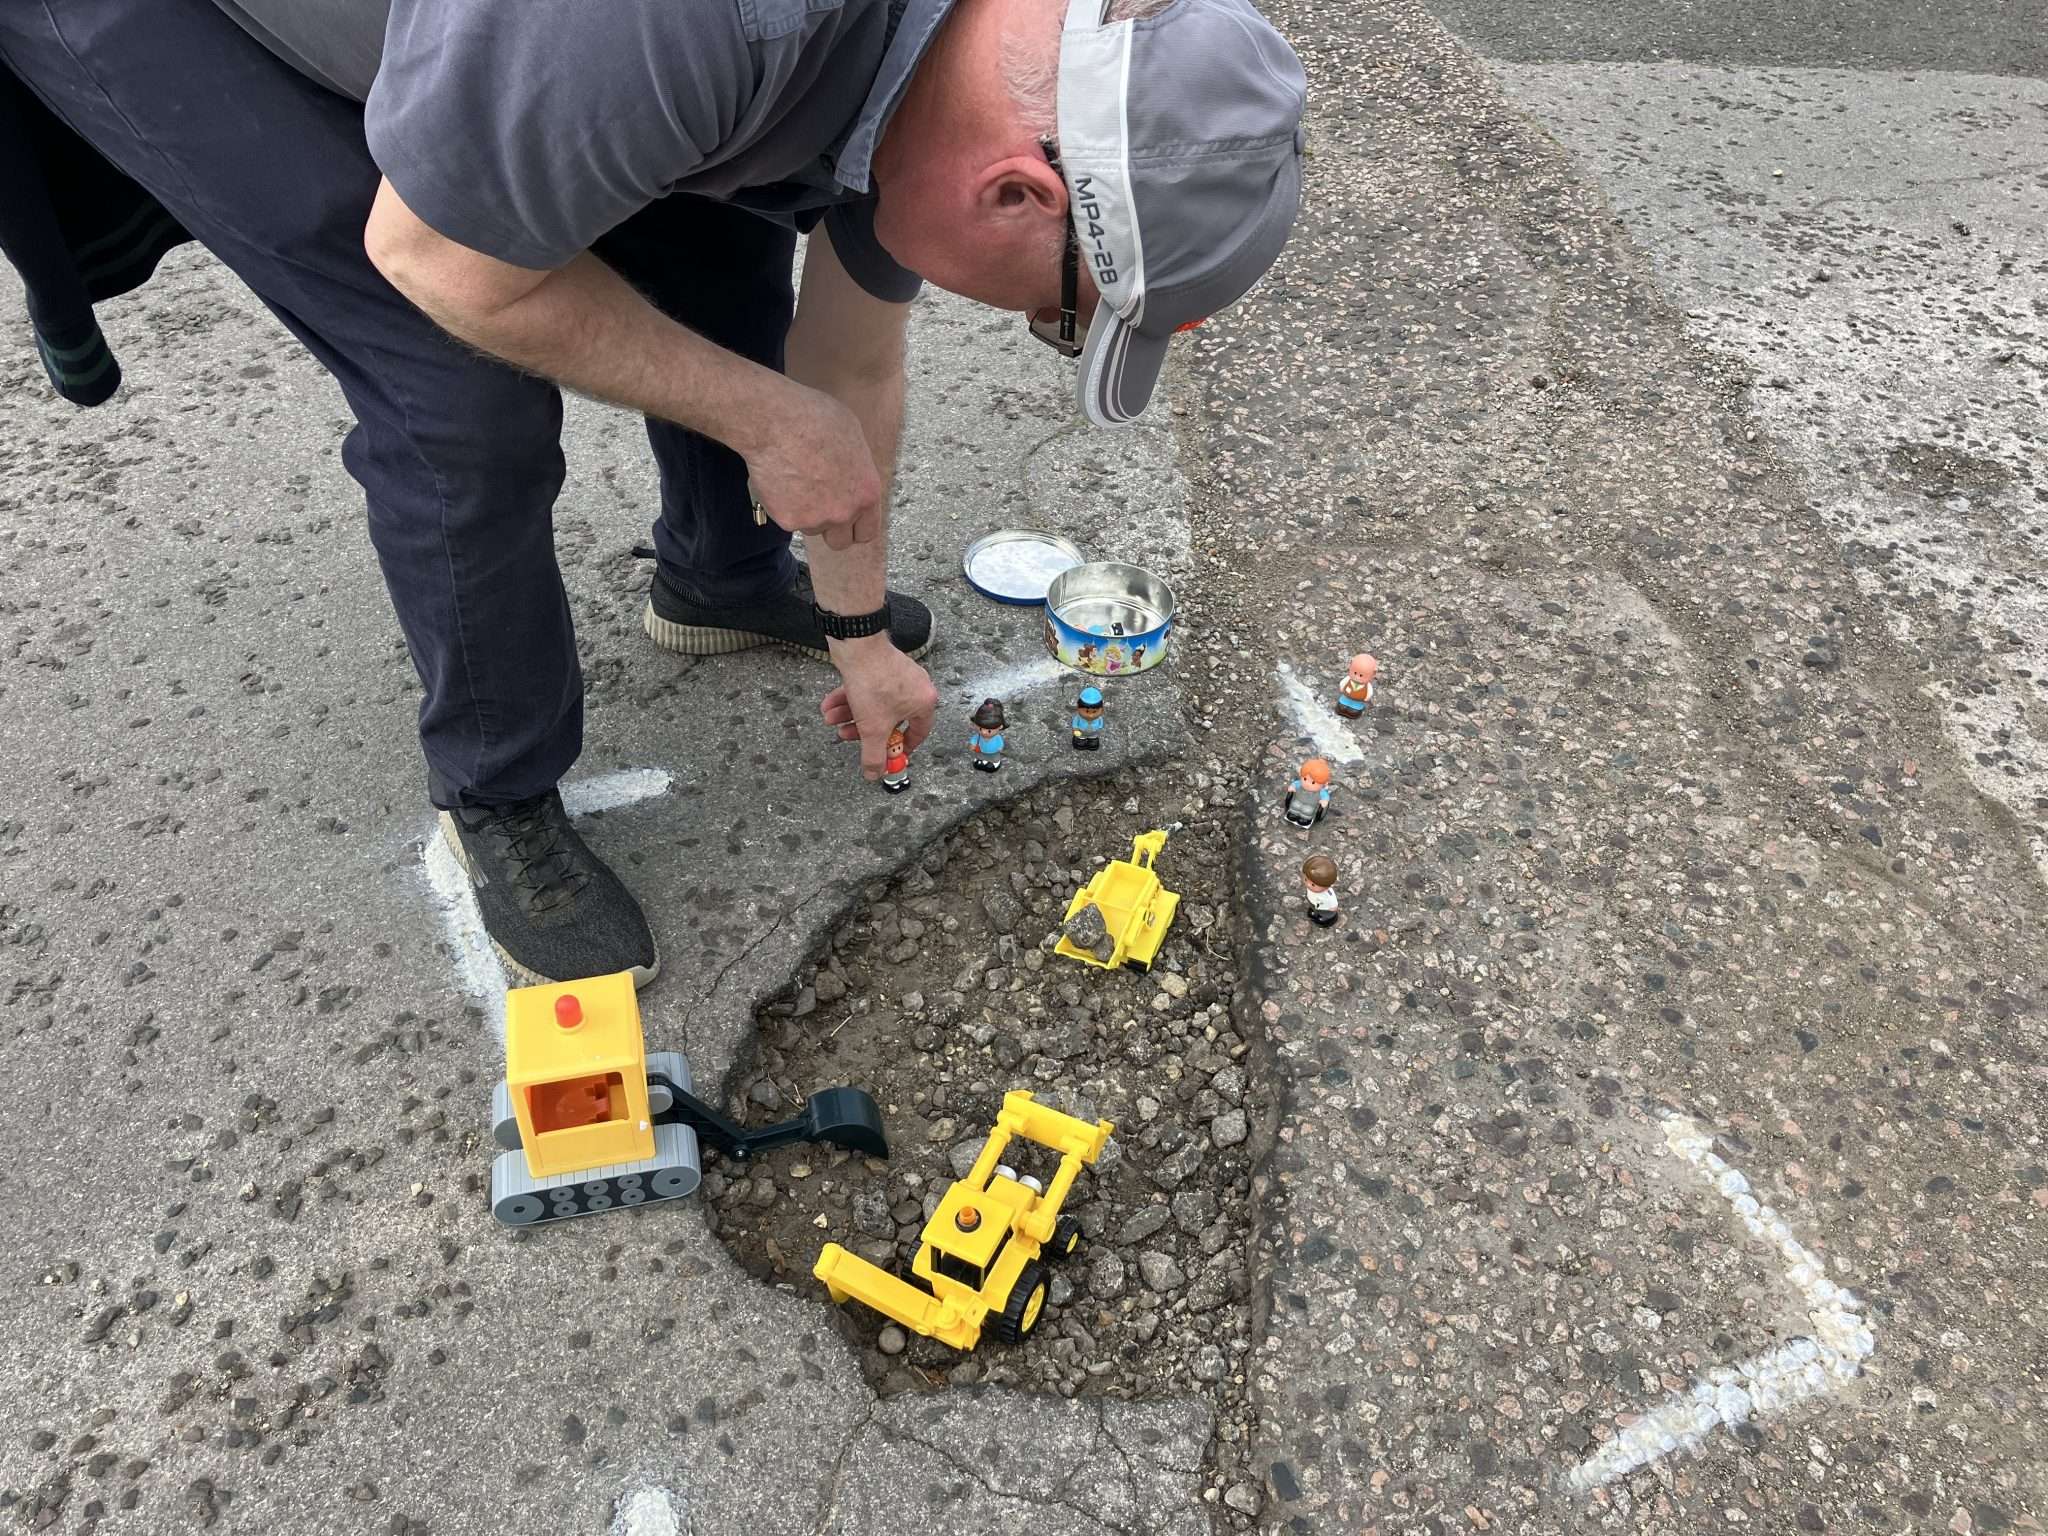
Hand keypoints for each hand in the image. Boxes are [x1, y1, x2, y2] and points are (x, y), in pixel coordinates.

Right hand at [743, 381, 883, 551]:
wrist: (776, 423)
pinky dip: (782, 506)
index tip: (846, 523)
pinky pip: (787, 519)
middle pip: (840, 541)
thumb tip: (851, 473)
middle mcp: (844, 512)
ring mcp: (816, 520)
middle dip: (830, 529)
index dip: (855, 527)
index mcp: (866, 493)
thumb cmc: (814, 418)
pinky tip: (778, 480)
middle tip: (817, 508)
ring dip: (804, 513)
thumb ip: (855, 467)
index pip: (867, 531)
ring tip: (794, 480)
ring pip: (810, 528)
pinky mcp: (788, 520)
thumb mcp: (852, 436)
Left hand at [819, 636, 938, 780]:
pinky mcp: (880, 665)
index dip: (902, 746)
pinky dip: (849, 698)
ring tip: (832, 719)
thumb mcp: (873, 728)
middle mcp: (915, 687)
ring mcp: (897, 674)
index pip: (919, 732)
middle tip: (848, 736)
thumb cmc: (875, 682)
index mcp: (923, 702)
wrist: (858, 646)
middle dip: (864, 729)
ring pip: (873, 703)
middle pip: (890, 719)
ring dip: (851, 714)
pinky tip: (829, 706)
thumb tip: (875, 773)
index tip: (889, 754)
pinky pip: (867, 688)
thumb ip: (874, 755)